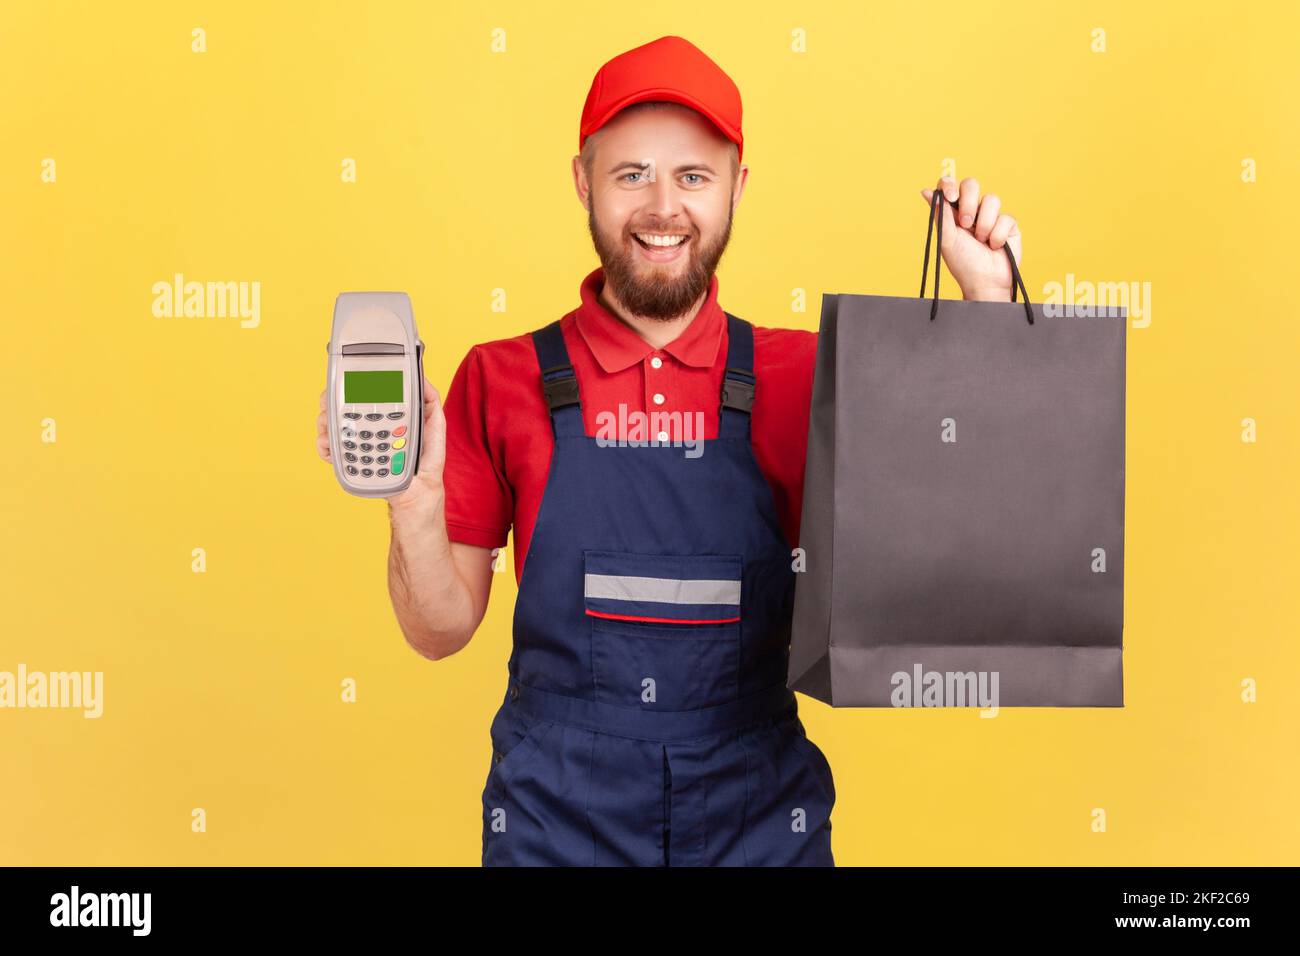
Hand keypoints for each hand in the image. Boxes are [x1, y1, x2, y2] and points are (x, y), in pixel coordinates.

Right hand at [316, 376, 446, 510]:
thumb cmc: (427, 465)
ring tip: (328, 428)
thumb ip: (431, 409)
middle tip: (331, 406)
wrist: (416, 497)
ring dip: (325, 423)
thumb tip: (424, 382)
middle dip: (332, 404)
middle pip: (344, 409)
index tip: (346, 383)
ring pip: (334, 427)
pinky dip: (325, 446)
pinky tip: (328, 446)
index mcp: (389, 420)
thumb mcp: (435, 433)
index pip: (368, 397)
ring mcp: (360, 445)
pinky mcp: (353, 462)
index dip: (353, 387)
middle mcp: (371, 430)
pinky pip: (332, 451)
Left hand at [920, 176, 1021, 301]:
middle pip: (971, 184)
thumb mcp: (947, 239)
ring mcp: (991, 215)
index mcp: (953, 212)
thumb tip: (925, 191)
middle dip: (968, 203)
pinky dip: (997, 235)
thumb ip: (940, 213)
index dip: (950, 185)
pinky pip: (1005, 217)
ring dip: (983, 224)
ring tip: (981, 241)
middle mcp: (972, 210)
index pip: (950, 185)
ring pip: (991, 199)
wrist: (985, 282)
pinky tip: (994, 246)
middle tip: (965, 224)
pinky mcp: (1008, 224)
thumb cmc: (963, 264)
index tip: (950, 196)